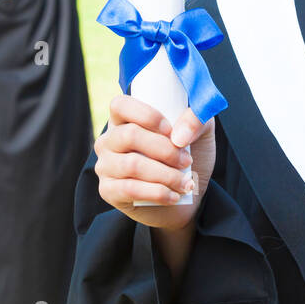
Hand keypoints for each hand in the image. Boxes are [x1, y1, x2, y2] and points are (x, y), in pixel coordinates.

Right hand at [95, 95, 215, 230]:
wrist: (185, 198)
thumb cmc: (187, 158)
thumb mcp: (199, 134)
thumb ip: (197, 120)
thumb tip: (179, 135)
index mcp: (124, 119)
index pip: (121, 105)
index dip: (147, 115)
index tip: (171, 130)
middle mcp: (109, 140)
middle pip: (130, 135)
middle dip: (165, 149)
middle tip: (186, 161)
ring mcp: (105, 165)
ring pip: (132, 164)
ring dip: (165, 174)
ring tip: (185, 182)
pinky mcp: (108, 191)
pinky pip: (130, 189)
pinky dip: (157, 192)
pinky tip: (174, 196)